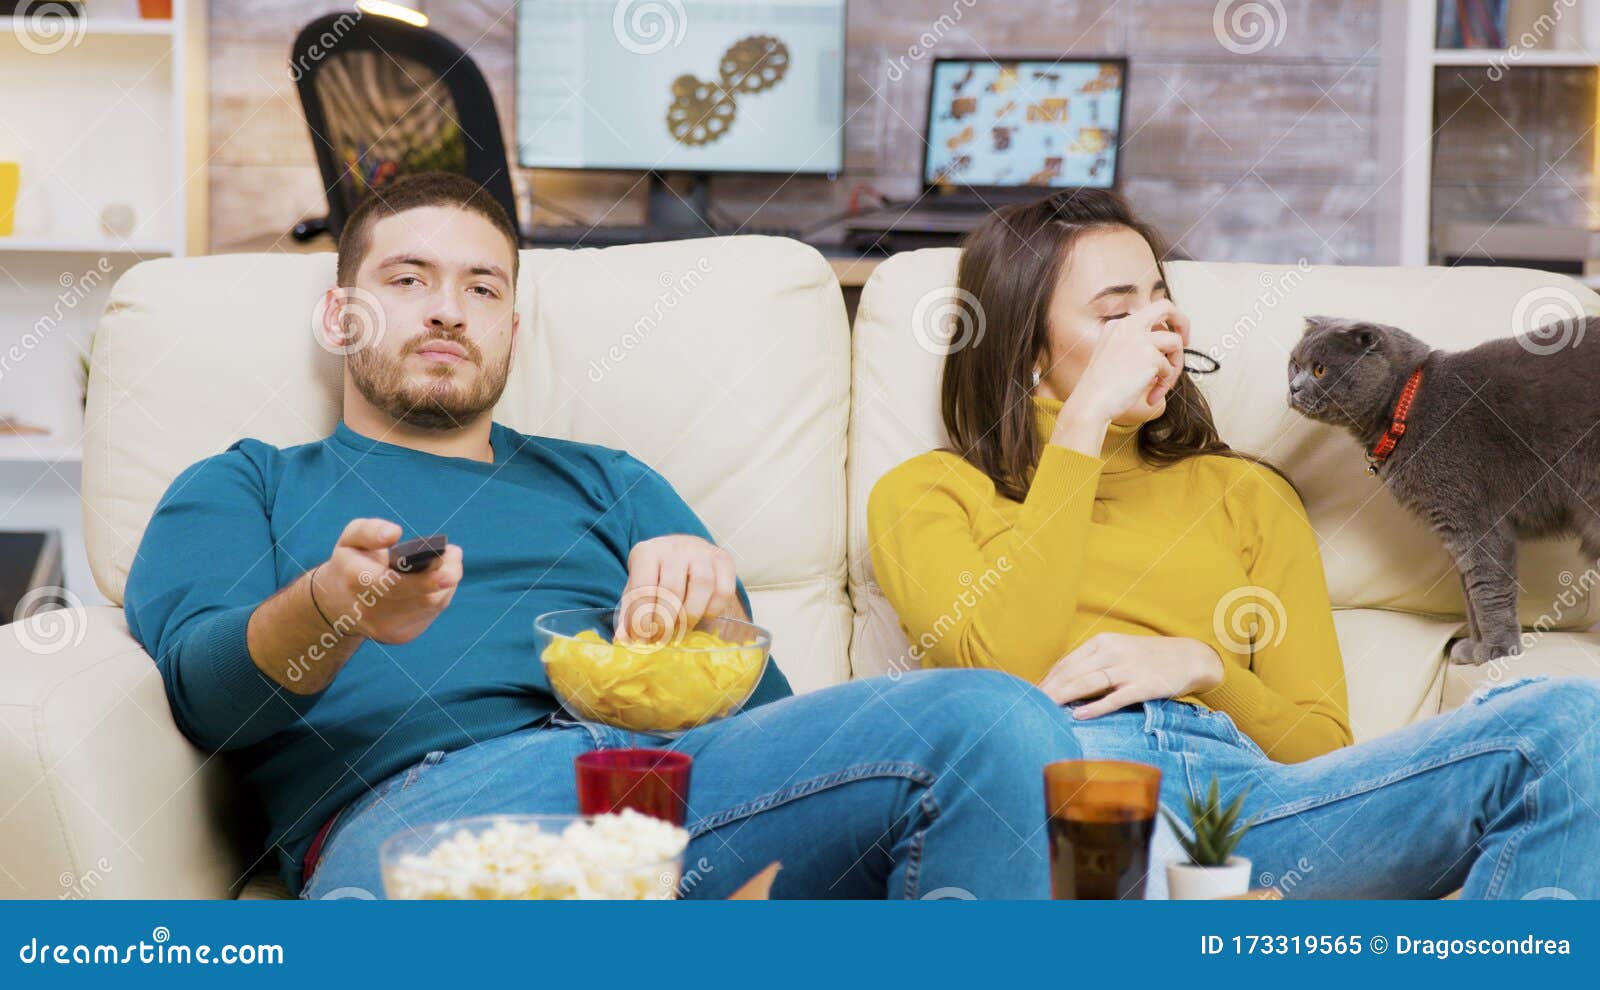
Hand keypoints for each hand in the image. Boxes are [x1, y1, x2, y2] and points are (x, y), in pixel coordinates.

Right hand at [315, 518, 461, 643]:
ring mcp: (387, 629)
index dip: (424, 580)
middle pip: (424, 598)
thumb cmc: (351, 563)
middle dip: (447, 574)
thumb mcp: (350, 539)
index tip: (450, 571)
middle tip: (453, 552)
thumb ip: (369, 531)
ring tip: (447, 561)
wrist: (339, 604)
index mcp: (356, 581)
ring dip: (447, 582)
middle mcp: (371, 611)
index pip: (392, 584)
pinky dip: (440, 593)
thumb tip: (394, 533)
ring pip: (433, 604)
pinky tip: (436, 580)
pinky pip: (432, 612)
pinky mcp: (401, 636)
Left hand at [619, 535, 741, 642]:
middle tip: (664, 636)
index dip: (643, 618)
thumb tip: (622, 639)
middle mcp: (675, 547)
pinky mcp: (723, 559)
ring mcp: (702, 551)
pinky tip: (703, 613)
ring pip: (701, 585)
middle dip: (667, 620)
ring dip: (692, 615)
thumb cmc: (657, 576)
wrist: (684, 552)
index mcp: (647, 552)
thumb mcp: (639, 589)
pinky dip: (713, 609)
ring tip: (683, 626)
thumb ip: (631, 613)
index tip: (645, 636)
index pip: (643, 587)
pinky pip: (723, 589)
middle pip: (673, 588)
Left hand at [1038, 633, 1222, 717]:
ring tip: (1043, 709)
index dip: (1046, 679)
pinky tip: (1078, 715)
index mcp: (1102, 642)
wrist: (1189, 657)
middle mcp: (1112, 652)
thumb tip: (1063, 684)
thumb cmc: (1147, 658)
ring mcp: (1127, 669)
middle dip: (1047, 690)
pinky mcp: (1143, 686)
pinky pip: (1114, 698)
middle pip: (1072, 673)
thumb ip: (1093, 664)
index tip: (1028, 695)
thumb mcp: (1118, 652)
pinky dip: (1095, 707)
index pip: (1066, 663)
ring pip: (1087, 683)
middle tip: (1027, 706)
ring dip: (1062, 697)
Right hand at [1060, 299, 1189, 426]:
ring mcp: (1140, 338)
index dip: (1163, 326)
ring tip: (1163, 385)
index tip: (1169, 340)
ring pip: (1175, 342)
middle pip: (1166, 307)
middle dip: (1182, 322)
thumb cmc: (1100, 387)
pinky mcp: (1151, 356)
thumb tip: (1164, 351)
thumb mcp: (1111, 356)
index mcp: (1117, 325)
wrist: (1091, 402)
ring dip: (1175, 365)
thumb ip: (1134, 347)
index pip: (1149, 314)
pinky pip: (1170, 368)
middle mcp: (1128, 325)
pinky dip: (1164, 385)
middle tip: (1186, 341)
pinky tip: (1150, 396)